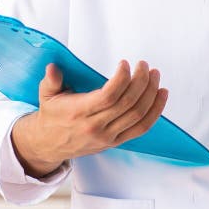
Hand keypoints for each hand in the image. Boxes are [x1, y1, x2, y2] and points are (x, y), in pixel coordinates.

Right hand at [11, 59, 168, 177]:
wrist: (48, 145)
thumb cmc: (51, 116)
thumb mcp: (46, 96)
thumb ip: (50, 81)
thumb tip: (53, 67)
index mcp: (79, 113)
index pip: (108, 96)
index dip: (121, 78)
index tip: (125, 63)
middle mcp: (95, 127)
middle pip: (127, 104)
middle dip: (141, 81)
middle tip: (144, 65)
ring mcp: (108, 137)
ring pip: (138, 115)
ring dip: (151, 93)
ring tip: (154, 75)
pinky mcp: (115, 143)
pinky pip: (141, 128)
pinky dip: (155, 111)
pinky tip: (162, 95)